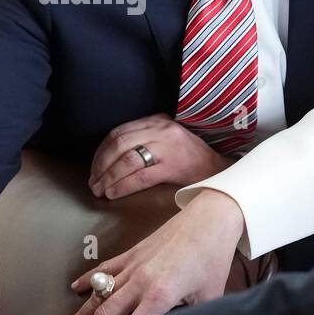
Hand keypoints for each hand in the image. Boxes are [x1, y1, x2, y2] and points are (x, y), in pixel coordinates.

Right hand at [61, 189, 244, 314]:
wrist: (208, 220)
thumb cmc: (212, 259)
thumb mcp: (208, 298)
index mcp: (160, 295)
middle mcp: (141, 281)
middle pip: (106, 313)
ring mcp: (133, 266)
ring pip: (100, 293)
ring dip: (81, 313)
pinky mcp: (132, 253)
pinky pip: (105, 268)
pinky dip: (88, 279)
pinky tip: (74, 288)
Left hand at [88, 113, 233, 199]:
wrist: (220, 170)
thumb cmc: (191, 158)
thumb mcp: (168, 138)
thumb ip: (144, 139)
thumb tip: (110, 157)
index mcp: (157, 121)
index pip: (119, 132)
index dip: (101, 151)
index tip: (94, 167)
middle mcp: (161, 130)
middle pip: (119, 144)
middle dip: (101, 165)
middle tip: (93, 182)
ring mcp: (167, 147)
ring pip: (127, 160)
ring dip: (108, 177)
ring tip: (100, 190)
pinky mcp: (173, 166)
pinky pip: (140, 176)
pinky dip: (122, 185)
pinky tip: (114, 193)